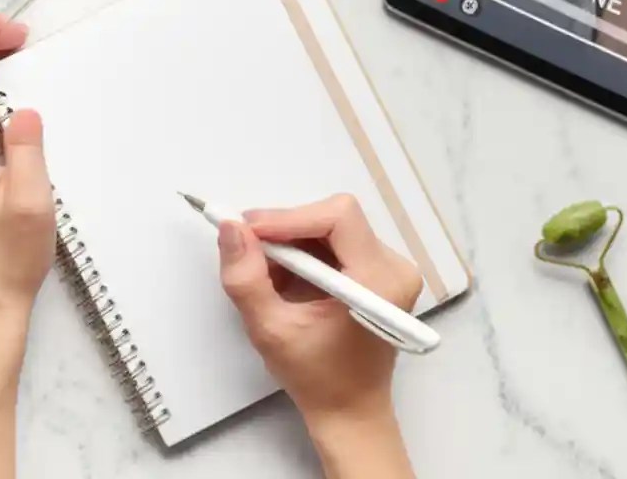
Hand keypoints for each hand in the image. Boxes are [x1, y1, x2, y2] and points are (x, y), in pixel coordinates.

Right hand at [217, 194, 422, 477]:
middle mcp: (395, 267)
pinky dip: (306, 252)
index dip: (290, 217)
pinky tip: (287, 278)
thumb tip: (231, 229)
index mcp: (379, 281)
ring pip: (333, 227)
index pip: (338, 218)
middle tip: (248, 249)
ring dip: (294, 241)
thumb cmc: (316, 378)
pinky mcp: (381, 272)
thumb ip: (246, 279)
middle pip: (335, 218)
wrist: (351, 410)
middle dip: (287, 228)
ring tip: (265, 270)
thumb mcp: (270, 330)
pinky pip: (338, 243)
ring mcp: (392, 269)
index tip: (249, 231)